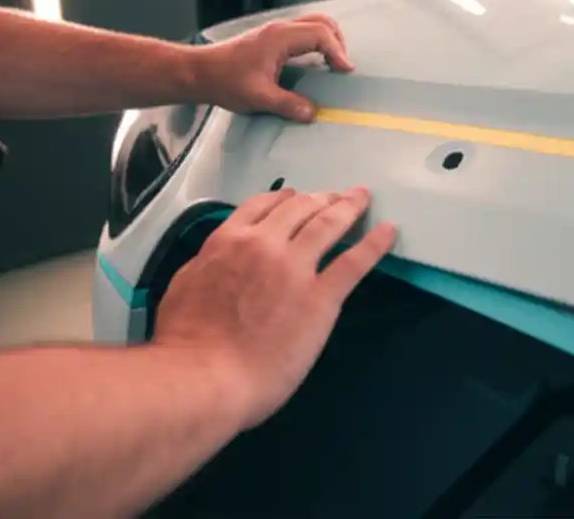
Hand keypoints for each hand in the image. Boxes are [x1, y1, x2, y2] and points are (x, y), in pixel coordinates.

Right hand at [152, 187, 396, 427]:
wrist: (205, 376)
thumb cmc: (186, 343)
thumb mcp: (185, 287)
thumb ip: (208, 267)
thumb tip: (218, 263)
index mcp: (228, 242)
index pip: (262, 206)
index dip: (284, 198)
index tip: (297, 197)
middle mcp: (264, 245)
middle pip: (300, 209)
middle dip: (320, 199)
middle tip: (336, 197)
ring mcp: (295, 268)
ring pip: (328, 225)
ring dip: (347, 207)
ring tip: (361, 199)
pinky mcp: (321, 297)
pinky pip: (354, 261)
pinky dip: (375, 243)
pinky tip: (388, 231)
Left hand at [192, 13, 353, 120]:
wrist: (201, 72)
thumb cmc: (225, 80)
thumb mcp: (259, 97)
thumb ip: (288, 105)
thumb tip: (312, 113)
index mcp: (280, 37)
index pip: (320, 35)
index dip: (338, 52)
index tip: (345, 71)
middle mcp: (280, 29)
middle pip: (321, 22)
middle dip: (337, 41)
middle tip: (342, 65)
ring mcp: (275, 32)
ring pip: (312, 24)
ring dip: (328, 40)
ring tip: (333, 63)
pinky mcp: (271, 39)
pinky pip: (302, 32)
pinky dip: (316, 42)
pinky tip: (315, 62)